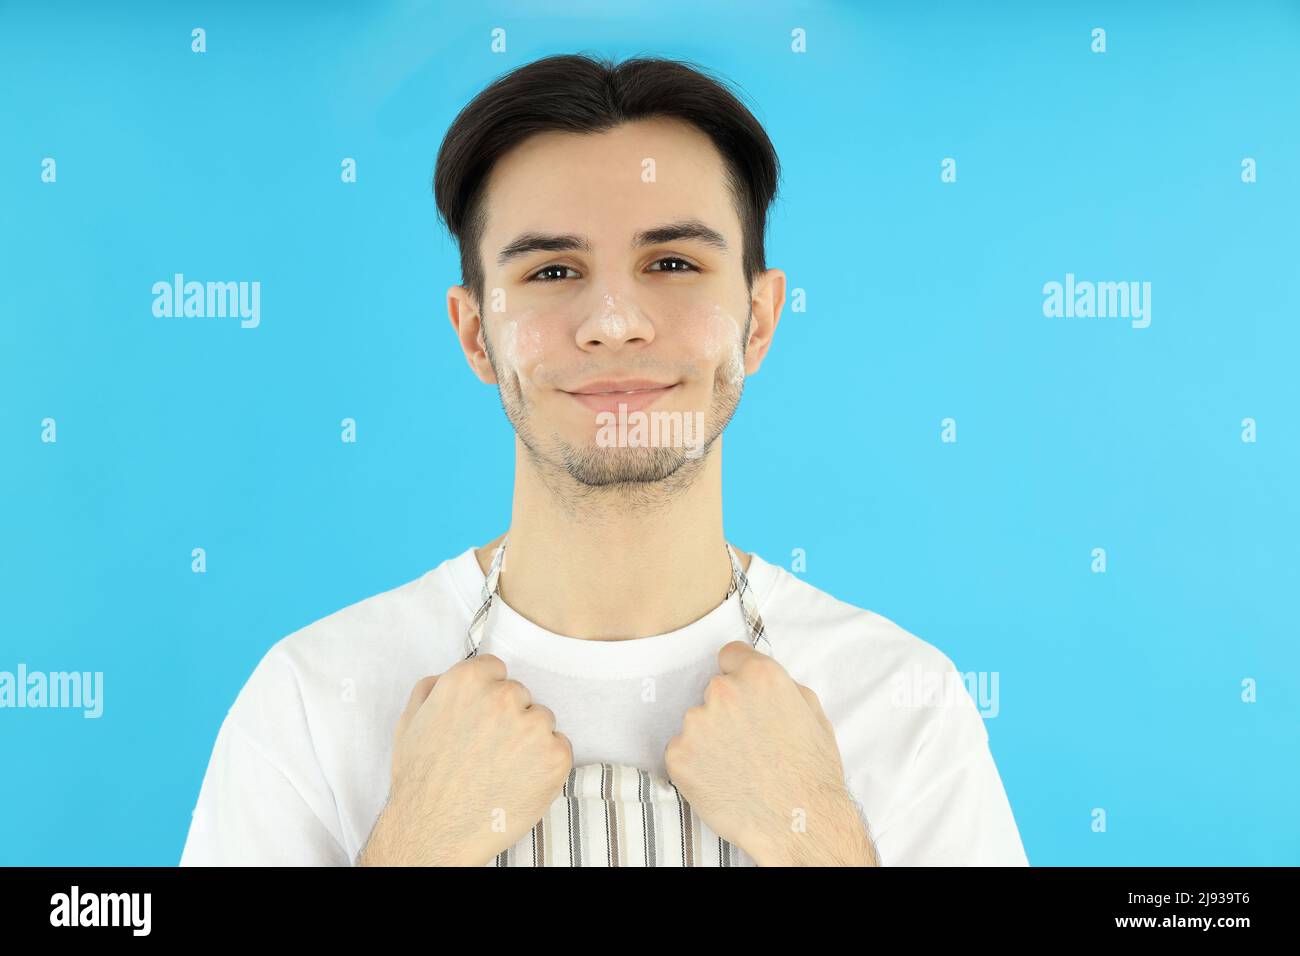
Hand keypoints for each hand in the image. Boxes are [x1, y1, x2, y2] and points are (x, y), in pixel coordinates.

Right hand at [358, 654, 572, 865]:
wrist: (435, 835)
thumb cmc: (420, 782)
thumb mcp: (410, 722)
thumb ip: (433, 688)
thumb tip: (451, 675)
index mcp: (467, 680)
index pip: (496, 670)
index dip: (488, 697)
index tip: (481, 721)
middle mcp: (503, 696)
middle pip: (520, 696)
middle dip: (508, 718)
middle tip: (487, 752)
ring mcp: (533, 726)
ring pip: (542, 721)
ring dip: (529, 741)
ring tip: (501, 771)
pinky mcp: (555, 756)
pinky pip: (559, 748)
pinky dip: (545, 765)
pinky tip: (518, 783)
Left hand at [664, 641, 875, 865]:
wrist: (799, 825)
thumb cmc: (812, 773)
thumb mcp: (813, 714)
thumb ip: (783, 686)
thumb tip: (761, 679)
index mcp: (760, 675)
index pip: (730, 655)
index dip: (738, 676)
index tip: (743, 696)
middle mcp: (724, 692)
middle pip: (714, 691)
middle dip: (727, 711)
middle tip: (747, 743)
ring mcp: (697, 724)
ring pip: (697, 723)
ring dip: (710, 739)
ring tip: (738, 767)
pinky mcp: (678, 755)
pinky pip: (682, 751)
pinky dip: (696, 765)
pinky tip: (721, 780)